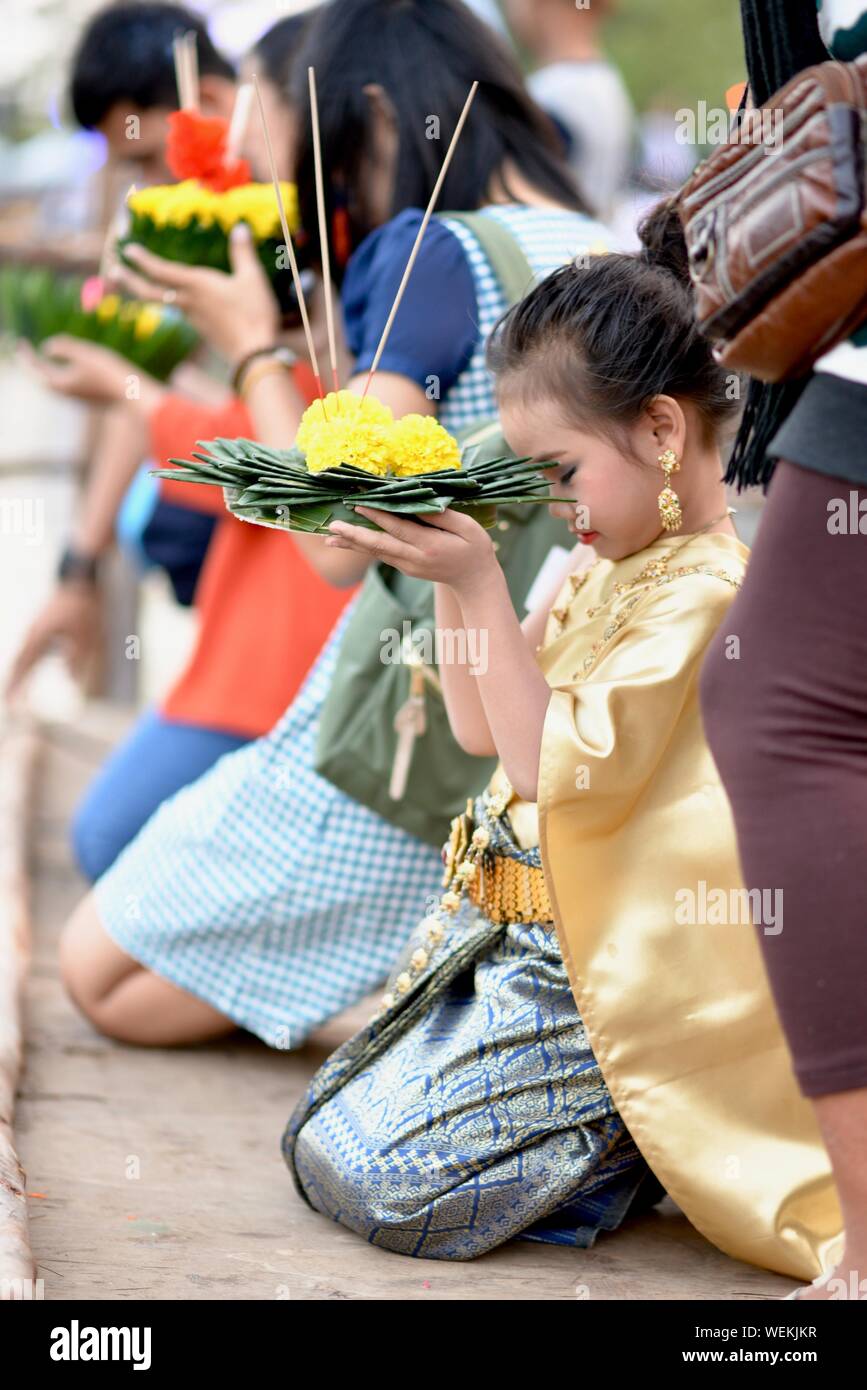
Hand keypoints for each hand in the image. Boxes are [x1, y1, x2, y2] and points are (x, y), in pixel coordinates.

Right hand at [5, 584, 102, 699]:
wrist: (79, 580)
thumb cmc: (82, 607)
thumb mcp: (87, 636)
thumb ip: (78, 658)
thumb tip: (72, 680)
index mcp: (39, 638)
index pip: (23, 668)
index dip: (17, 688)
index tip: (13, 705)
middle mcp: (31, 635)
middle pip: (17, 664)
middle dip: (12, 685)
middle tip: (9, 704)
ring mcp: (34, 630)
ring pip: (21, 657)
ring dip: (17, 675)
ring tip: (13, 692)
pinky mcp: (40, 627)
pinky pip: (28, 650)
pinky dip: (25, 664)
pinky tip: (25, 670)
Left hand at [19, 336, 131, 403]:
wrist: (133, 394)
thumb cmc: (109, 371)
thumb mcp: (84, 352)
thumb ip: (63, 347)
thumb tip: (46, 348)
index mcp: (61, 384)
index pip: (36, 368)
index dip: (27, 355)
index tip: (22, 343)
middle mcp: (67, 394)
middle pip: (43, 379)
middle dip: (34, 364)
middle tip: (27, 351)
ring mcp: (79, 398)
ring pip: (55, 384)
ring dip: (47, 372)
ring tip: (44, 360)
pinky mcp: (90, 398)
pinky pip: (68, 386)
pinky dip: (61, 375)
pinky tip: (67, 369)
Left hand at [109, 224, 279, 360]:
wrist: (255, 355)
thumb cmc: (254, 314)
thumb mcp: (252, 278)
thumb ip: (242, 252)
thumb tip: (240, 227)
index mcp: (196, 285)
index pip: (161, 270)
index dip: (142, 259)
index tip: (127, 250)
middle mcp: (188, 302)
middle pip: (151, 292)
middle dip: (130, 281)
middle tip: (113, 271)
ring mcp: (193, 318)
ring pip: (164, 302)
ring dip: (147, 292)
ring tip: (136, 284)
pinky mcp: (202, 329)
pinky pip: (180, 311)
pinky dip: (170, 302)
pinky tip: (176, 300)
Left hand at [325, 506, 498, 593]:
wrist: (475, 581)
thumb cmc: (475, 548)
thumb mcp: (468, 527)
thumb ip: (443, 515)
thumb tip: (418, 502)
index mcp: (429, 546)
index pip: (398, 529)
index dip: (378, 517)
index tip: (358, 505)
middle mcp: (414, 558)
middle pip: (379, 545)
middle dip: (354, 535)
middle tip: (332, 527)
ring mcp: (407, 566)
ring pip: (375, 552)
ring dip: (352, 543)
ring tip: (329, 536)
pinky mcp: (404, 568)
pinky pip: (381, 554)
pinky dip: (363, 547)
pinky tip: (347, 541)